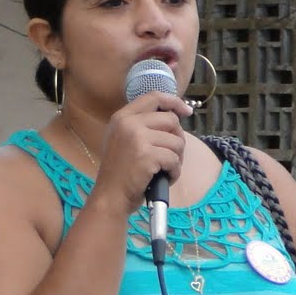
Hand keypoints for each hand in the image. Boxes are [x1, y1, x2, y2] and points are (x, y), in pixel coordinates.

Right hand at [84, 93, 192, 217]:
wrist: (109, 197)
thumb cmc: (121, 172)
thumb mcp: (124, 139)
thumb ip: (143, 125)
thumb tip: (175, 115)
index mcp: (122, 117)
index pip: (154, 97)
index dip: (174, 102)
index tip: (186, 111)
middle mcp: (128, 123)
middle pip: (171, 120)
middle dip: (177, 139)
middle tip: (170, 155)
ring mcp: (137, 138)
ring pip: (177, 141)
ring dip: (177, 158)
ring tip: (164, 169)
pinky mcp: (147, 155)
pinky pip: (174, 159)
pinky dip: (174, 171)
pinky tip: (164, 178)